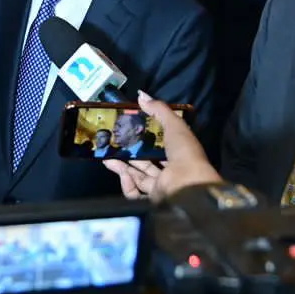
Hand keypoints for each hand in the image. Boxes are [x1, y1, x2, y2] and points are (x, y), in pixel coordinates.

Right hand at [102, 92, 220, 201]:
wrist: (187, 185)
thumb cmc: (184, 153)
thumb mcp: (174, 125)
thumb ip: (158, 110)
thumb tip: (141, 95)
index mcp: (179, 151)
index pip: (160, 143)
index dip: (145, 136)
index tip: (130, 128)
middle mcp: (171, 169)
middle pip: (146, 161)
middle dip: (129, 153)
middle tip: (113, 143)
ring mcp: (162, 185)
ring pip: (138, 176)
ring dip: (122, 166)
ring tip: (106, 156)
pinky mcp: (152, 198)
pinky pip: (135, 193)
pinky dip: (126, 184)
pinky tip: (121, 173)